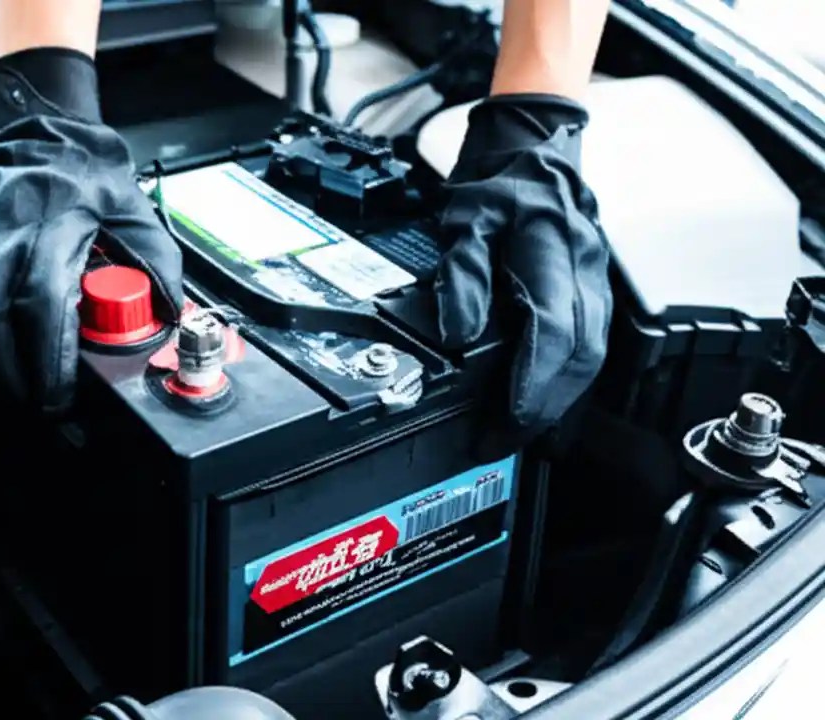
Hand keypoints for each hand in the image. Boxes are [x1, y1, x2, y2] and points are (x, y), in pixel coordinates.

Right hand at [0, 49, 183, 412]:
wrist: (36, 125)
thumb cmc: (84, 169)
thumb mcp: (135, 210)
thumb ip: (158, 265)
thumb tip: (168, 316)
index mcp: (51, 226)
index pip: (39, 303)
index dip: (47, 358)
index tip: (60, 394)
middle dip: (10, 375)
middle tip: (37, 402)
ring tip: (10, 386)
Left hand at [434, 94, 611, 433]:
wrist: (533, 144)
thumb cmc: (498, 179)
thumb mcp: (463, 220)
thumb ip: (461, 277)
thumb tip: (457, 332)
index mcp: (550, 249)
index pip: (552, 332)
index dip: (531, 383)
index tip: (508, 419)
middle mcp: (583, 267)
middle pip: (579, 355)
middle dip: (545, 407)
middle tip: (506, 439)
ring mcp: (596, 277)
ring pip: (592, 353)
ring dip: (562, 399)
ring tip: (525, 432)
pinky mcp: (595, 284)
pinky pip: (592, 340)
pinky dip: (571, 377)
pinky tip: (549, 399)